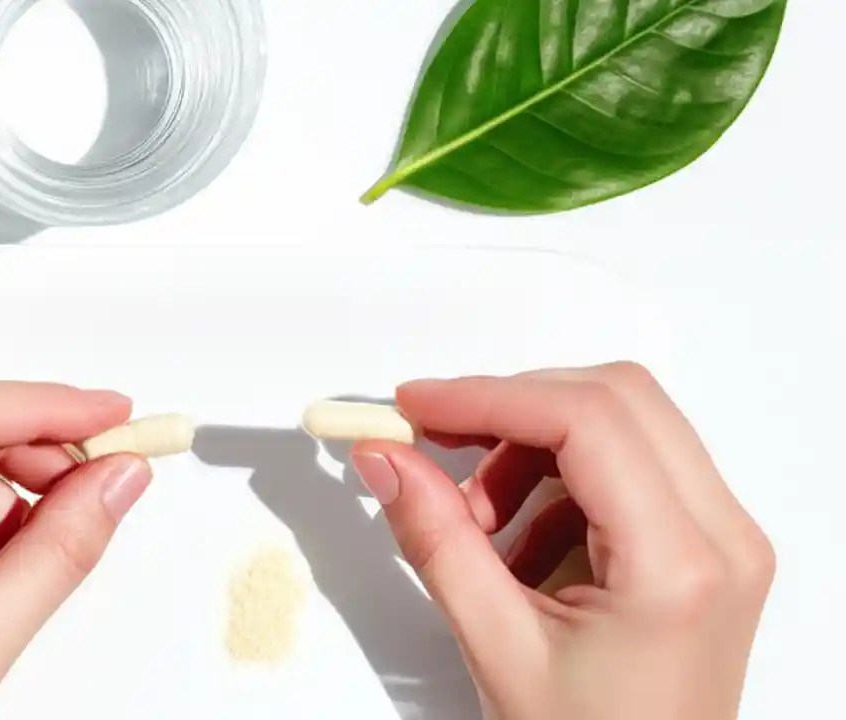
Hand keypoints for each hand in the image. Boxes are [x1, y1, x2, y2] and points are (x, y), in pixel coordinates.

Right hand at [350, 363, 774, 719]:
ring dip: (534, 449)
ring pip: (625, 424)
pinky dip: (560, 482)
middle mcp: (724, 536)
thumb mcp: (496, 647)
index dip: (491, 397)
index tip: (415, 407)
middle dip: (513, 409)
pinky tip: (520, 547)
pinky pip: (631, 466)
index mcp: (678, 565)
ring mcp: (724, 537)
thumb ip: (436, 541)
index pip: (589, 421)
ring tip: (479, 522)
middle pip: (616, 399)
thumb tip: (382, 456)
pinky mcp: (707, 544)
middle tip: (437, 442)